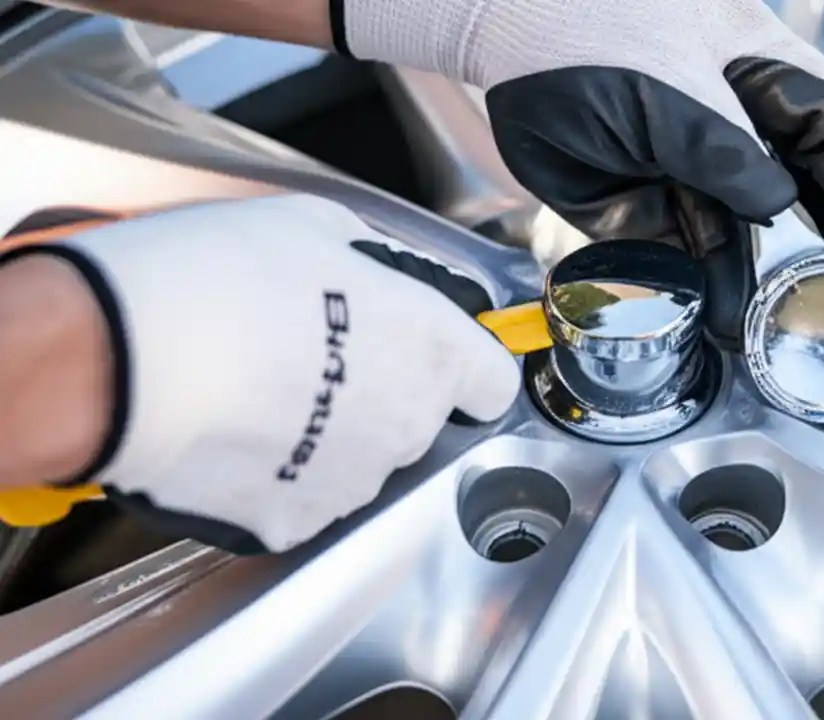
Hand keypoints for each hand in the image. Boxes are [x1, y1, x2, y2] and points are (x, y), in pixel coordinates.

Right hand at [13, 194, 518, 552]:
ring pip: (360, 459)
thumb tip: (372, 275)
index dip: (468, 367)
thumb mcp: (312, 226)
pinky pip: (300, 495)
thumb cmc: (216, 279)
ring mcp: (351, 483)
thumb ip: (368, 262)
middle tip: (313, 353)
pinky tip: (233, 431)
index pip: (493, 381)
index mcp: (430, 348)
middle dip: (381, 390)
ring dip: (329, 433)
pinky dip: (277, 472)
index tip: (438, 357)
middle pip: (419, 418)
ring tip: (259, 389)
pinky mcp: (291, 523)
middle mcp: (406, 424)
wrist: (121, 359)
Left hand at [334, 0, 823, 342]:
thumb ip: (723, 147)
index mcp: (773, 83)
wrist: (504, 35)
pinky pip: (700, 263)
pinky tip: (737, 325)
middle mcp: (751, 135)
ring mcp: (707, 178)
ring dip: (785, 291)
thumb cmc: (591, 26)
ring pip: (767, 244)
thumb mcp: (668, 83)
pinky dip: (719, 296)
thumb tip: (774, 205)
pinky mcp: (661, 213)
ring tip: (808, 337)